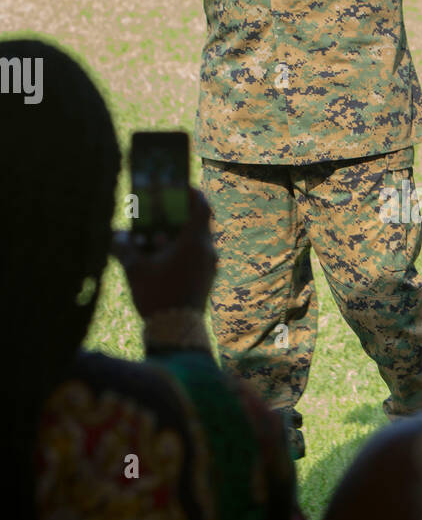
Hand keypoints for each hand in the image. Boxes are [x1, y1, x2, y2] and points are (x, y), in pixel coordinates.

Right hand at [112, 186, 216, 317]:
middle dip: (178, 216)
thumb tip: (114, 235)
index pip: (202, 207)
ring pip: (196, 242)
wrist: (176, 332)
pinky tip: (160, 259)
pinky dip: (181, 252)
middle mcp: (208, 252)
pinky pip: (196, 257)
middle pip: (197, 223)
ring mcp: (209, 267)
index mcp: (195, 242)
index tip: (180, 187)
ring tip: (154, 238)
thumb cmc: (157, 296)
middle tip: (159, 212)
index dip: (192, 193)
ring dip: (177, 236)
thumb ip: (124, 248)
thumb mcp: (135, 269)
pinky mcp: (206, 280)